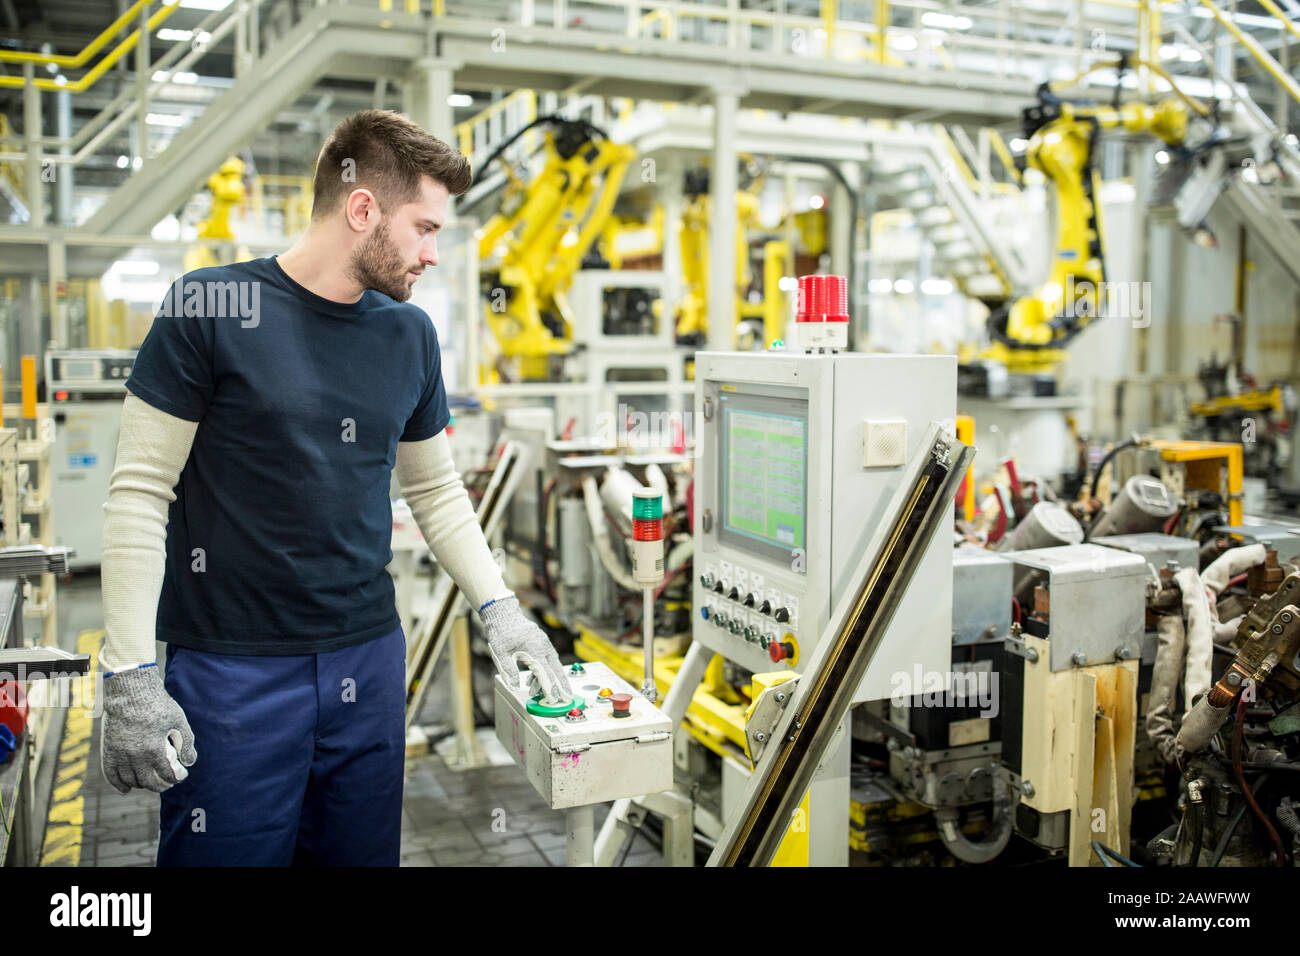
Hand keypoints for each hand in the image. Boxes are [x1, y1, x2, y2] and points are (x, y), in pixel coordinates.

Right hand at [100, 665, 196, 793]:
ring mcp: (119, 754)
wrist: (130, 692)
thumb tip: (190, 762)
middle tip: (167, 783)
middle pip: (148, 781)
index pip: (166, 775)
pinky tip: (126, 790)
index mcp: (154, 749)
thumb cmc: (157, 704)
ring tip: (149, 782)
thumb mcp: (178, 721)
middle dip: (160, 785)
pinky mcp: (108, 750)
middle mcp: (135, 756)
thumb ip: (186, 742)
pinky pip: (110, 774)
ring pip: (130, 780)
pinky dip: (117, 784)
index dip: (175, 778)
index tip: (180, 776)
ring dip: (141, 785)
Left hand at [479, 597, 572, 703]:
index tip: (555, 699)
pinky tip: (533, 680)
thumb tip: (514, 686)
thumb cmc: (502, 633)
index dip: (550, 688)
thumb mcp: (501, 654)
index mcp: (535, 650)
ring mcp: (544, 644)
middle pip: (556, 669)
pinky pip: (546, 659)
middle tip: (568, 698)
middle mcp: (543, 647)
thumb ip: (509, 671)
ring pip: (552, 665)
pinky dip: (543, 671)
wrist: (503, 615)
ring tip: (539, 693)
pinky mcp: (541, 643)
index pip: (545, 673)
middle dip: (562, 685)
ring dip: (549, 679)